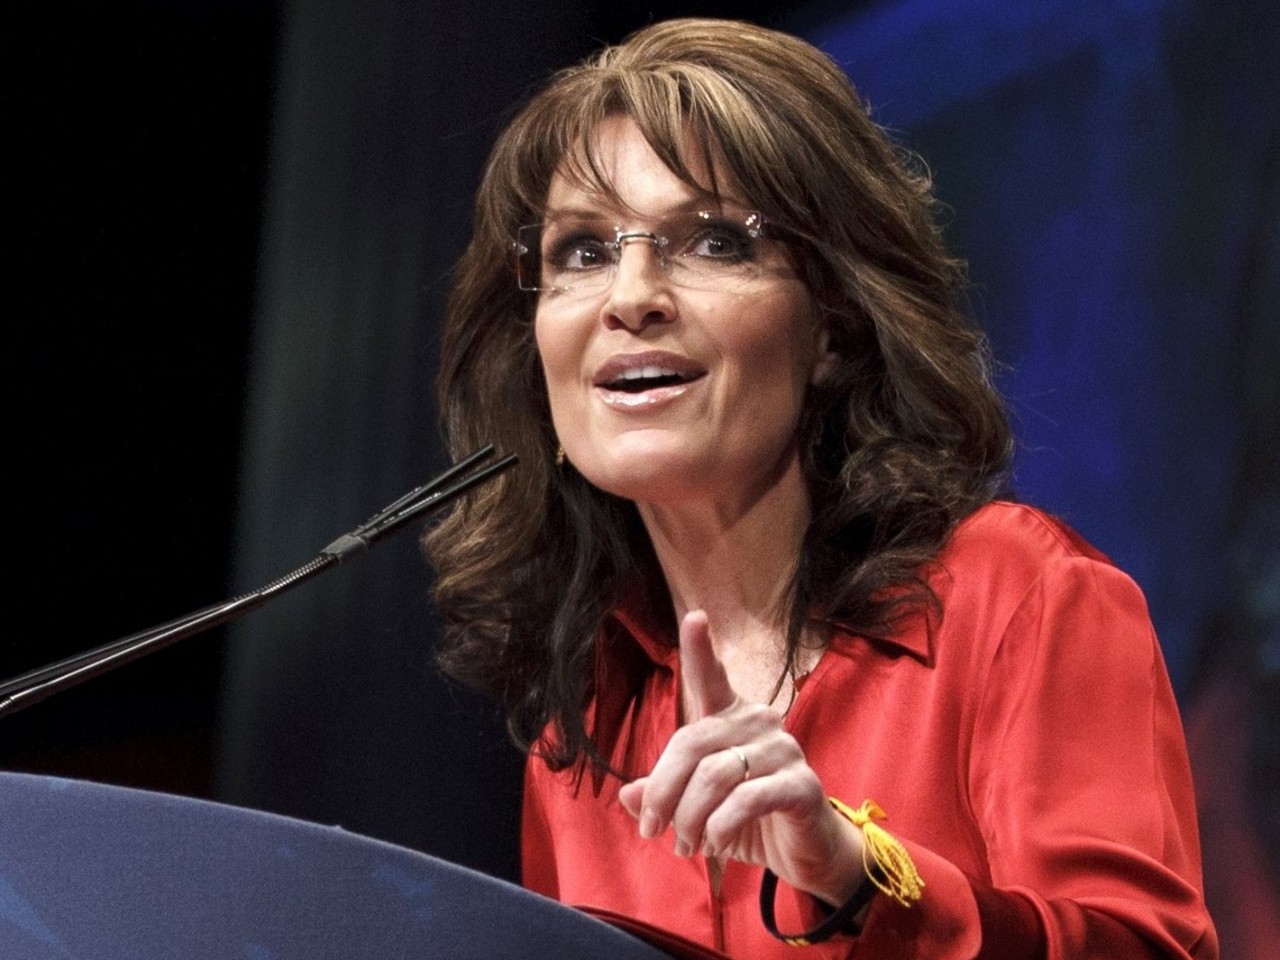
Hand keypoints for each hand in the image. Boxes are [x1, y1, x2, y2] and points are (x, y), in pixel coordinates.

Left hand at [617, 610, 864, 905]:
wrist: (805, 851)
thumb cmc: (748, 819)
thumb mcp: (696, 809)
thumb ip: (664, 795)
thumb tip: (628, 795)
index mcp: (731, 718)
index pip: (712, 678)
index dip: (701, 649)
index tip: (695, 617)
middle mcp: (758, 723)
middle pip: (692, 743)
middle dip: (663, 792)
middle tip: (652, 830)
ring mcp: (784, 750)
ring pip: (715, 775)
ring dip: (689, 819)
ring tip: (686, 846)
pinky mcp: (801, 784)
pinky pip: (747, 800)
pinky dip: (721, 828)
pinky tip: (717, 845)